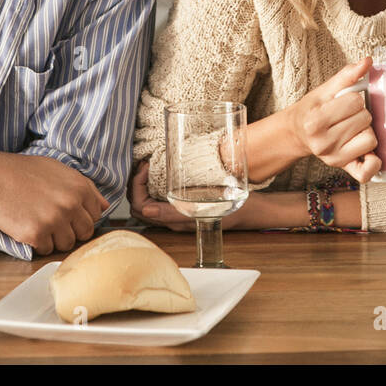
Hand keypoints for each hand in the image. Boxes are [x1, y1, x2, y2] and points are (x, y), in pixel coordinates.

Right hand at [0, 151, 109, 255]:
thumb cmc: (23, 172)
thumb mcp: (59, 170)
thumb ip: (85, 187)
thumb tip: (105, 206)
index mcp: (80, 187)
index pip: (95, 215)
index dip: (80, 216)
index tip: (66, 213)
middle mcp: (71, 204)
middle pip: (84, 233)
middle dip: (70, 230)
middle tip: (51, 220)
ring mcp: (54, 220)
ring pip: (66, 244)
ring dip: (54, 238)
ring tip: (37, 221)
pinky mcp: (36, 234)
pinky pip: (46, 250)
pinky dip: (37, 243)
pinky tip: (27, 226)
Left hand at [128, 160, 247, 231]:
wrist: (250, 210)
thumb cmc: (231, 209)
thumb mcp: (206, 209)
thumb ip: (175, 212)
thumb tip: (146, 210)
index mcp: (174, 221)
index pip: (140, 206)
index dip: (137, 186)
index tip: (146, 166)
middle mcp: (172, 219)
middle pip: (140, 204)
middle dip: (136, 183)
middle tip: (145, 164)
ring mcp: (177, 212)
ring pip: (147, 201)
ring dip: (143, 183)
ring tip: (150, 165)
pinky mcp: (184, 205)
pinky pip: (159, 197)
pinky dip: (153, 183)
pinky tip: (160, 170)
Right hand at [284, 58, 381, 182]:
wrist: (297, 133)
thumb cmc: (312, 109)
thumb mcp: (324, 90)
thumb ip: (346, 76)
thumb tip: (367, 61)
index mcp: (316, 120)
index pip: (356, 101)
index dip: (355, 98)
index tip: (344, 101)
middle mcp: (322, 142)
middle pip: (365, 119)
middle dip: (360, 113)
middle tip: (348, 116)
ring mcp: (333, 158)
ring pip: (371, 139)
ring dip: (366, 131)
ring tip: (353, 129)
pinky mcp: (342, 168)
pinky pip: (367, 172)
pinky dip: (373, 162)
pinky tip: (367, 151)